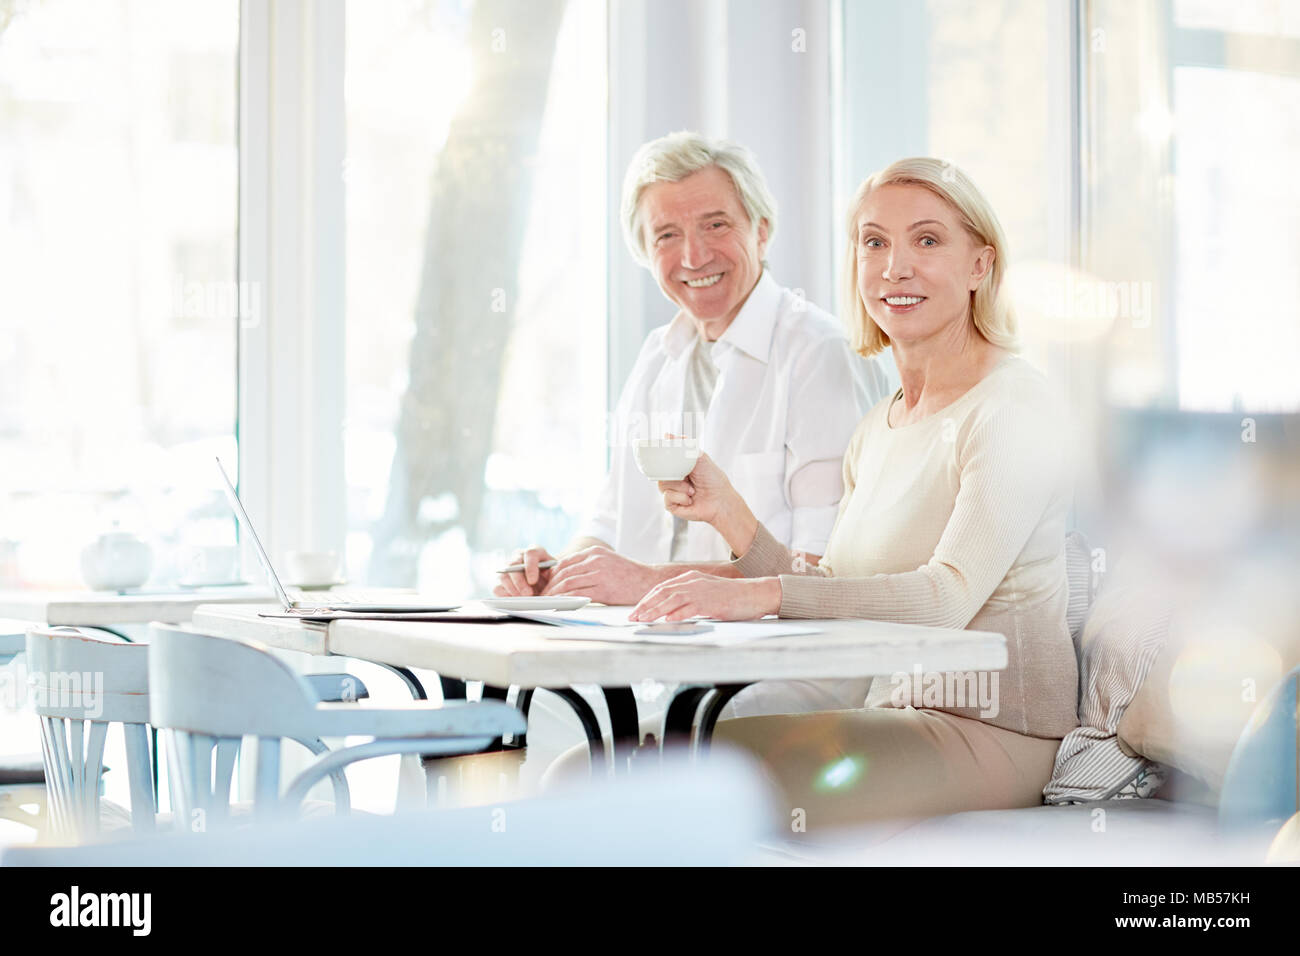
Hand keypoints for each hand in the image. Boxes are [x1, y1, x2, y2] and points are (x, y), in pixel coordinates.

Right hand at [493, 546, 555, 595]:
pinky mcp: (501, 580)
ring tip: (523, 599)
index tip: (533, 581)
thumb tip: (549, 586)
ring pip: (503, 577)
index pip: (530, 553)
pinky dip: (506, 595)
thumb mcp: (556, 574)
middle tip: (528, 594)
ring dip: (513, 590)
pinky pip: (497, 588)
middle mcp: (519, 557)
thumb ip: (553, 576)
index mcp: (535, 551)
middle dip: (520, 582)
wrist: (546, 582)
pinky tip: (516, 600)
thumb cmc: (551, 577)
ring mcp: (508, 568)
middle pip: (513, 565)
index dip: (530, 567)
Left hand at [542, 546, 657, 604]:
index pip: (565, 562)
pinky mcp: (604, 589)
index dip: (552, 575)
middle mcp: (596, 560)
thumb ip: (589, 566)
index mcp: (595, 552)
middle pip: (564, 573)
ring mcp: (600, 573)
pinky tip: (560, 606)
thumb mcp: (607, 562)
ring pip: (568, 584)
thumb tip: (567, 577)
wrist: (648, 581)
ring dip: (555, 595)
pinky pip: (578, 595)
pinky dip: (565, 601)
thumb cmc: (628, 575)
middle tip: (543, 596)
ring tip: (548, 603)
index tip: (546, 585)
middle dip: (550, 586)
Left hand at [630, 571, 781, 621]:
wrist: (754, 594)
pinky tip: (667, 620)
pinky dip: (677, 614)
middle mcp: (693, 581)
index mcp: (690, 577)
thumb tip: (670, 611)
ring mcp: (701, 591)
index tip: (636, 609)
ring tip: (643, 620)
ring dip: (655, 611)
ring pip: (672, 600)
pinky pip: (689, 608)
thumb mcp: (706, 592)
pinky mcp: (711, 602)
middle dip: (645, 605)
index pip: (662, 588)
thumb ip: (689, 597)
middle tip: (633, 617)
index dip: (647, 599)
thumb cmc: (732, 596)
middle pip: (663, 593)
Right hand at [658, 452, 757, 553]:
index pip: (663, 460)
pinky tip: (689, 499)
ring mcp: (672, 492)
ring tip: (692, 490)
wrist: (720, 501)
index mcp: (679, 466)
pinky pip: (667, 497)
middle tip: (685, 475)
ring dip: (679, 486)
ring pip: (662, 484)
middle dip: (674, 473)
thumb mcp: (700, 458)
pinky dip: (680, 497)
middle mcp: (674, 479)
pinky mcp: (672, 505)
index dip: (662, 458)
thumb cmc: (714, 480)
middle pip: (660, 472)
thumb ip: (684, 446)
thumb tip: (667, 436)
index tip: (663, 454)